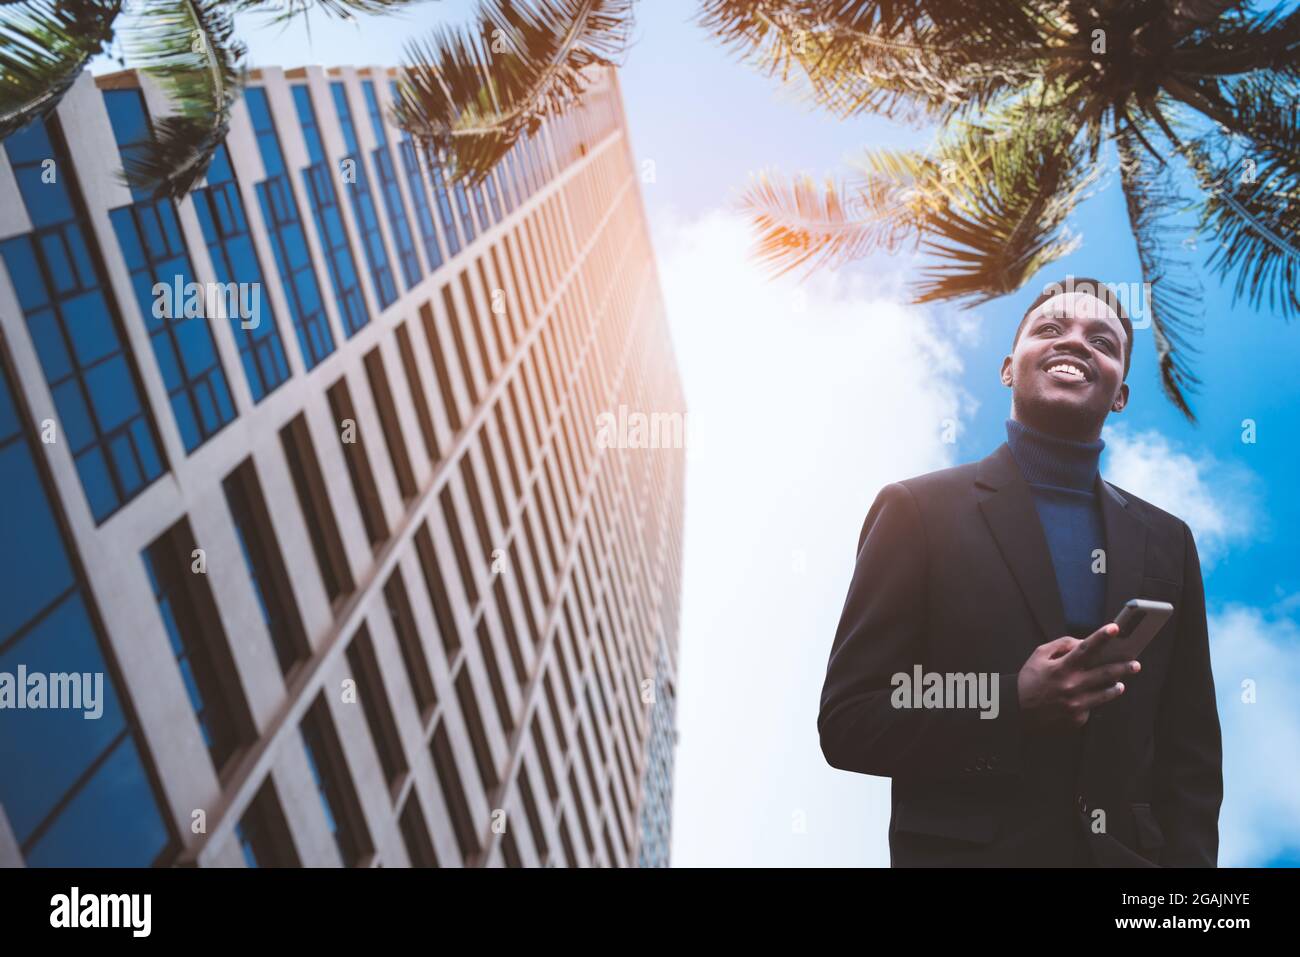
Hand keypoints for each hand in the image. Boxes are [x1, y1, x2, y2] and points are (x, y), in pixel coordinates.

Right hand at [1016, 623, 1140, 729]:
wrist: (1016, 710)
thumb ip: (1060, 646)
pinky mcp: (1077, 718)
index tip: (1115, 628)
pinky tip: (1084, 699)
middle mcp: (1071, 686)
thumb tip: (1082, 642)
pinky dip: (1090, 701)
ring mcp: (1076, 704)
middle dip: (1123, 667)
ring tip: (1120, 683)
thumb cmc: (1028, 680)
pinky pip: (1090, 707)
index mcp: (1061, 668)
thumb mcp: (1038, 656)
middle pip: (1105, 673)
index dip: (1101, 637)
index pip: (1085, 649)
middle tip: (1136, 663)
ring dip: (1115, 687)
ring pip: (1105, 694)